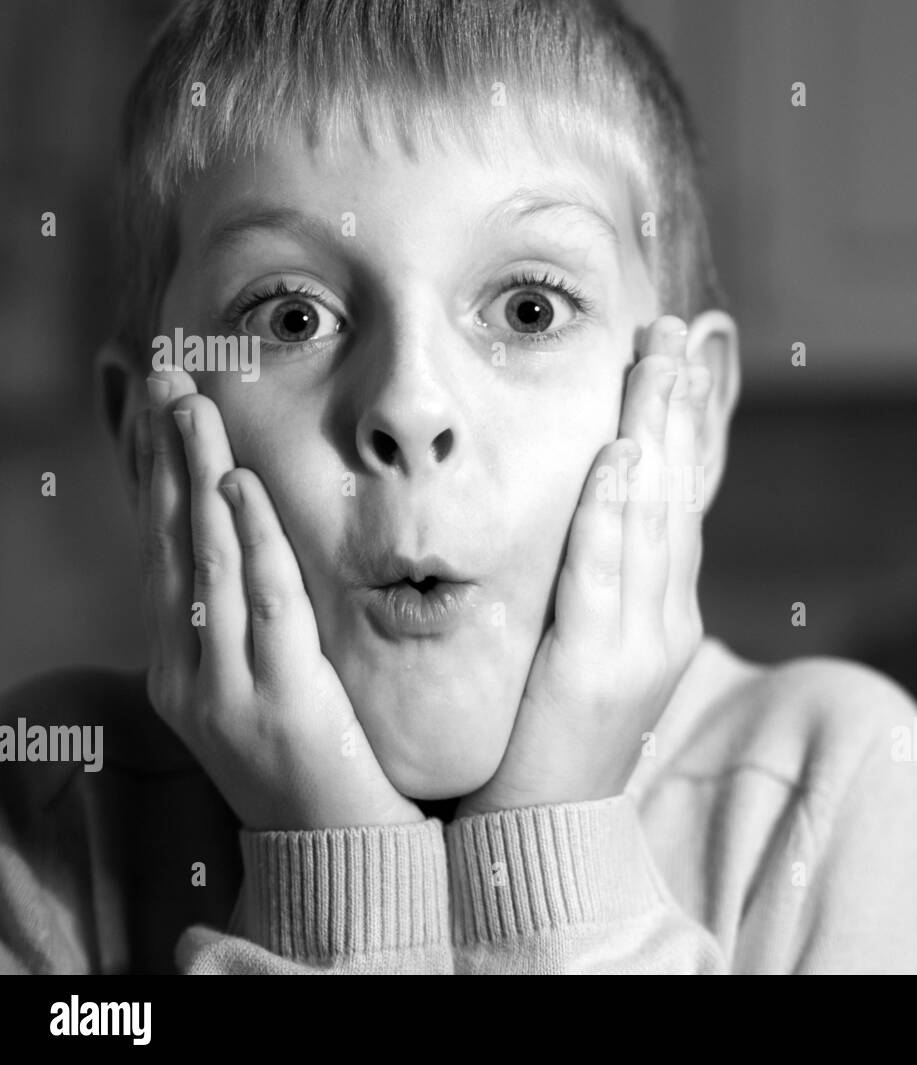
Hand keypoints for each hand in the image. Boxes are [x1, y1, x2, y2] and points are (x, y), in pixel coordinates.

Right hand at [135, 368, 422, 830]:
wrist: (332, 848)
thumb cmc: (310, 759)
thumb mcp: (263, 685)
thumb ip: (250, 623)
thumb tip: (250, 546)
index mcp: (181, 664)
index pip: (162, 551)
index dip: (155, 478)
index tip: (154, 411)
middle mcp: (186, 671)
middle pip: (169, 544)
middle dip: (164, 458)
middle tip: (164, 379)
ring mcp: (224, 688)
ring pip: (203, 562)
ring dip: (197, 477)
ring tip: (192, 408)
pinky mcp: (276, 700)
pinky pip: (262, 603)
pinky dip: (249, 540)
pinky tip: (240, 488)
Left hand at [456, 315, 711, 815]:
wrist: (547, 832)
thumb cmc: (552, 736)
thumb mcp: (584, 649)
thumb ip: (595, 585)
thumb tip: (590, 514)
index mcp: (660, 611)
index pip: (674, 500)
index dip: (679, 426)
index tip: (677, 358)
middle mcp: (664, 619)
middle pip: (673, 495)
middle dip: (675, 408)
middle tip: (676, 330)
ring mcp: (639, 645)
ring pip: (649, 521)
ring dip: (653, 435)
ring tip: (656, 363)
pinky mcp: (598, 670)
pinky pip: (605, 576)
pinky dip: (614, 514)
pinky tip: (620, 459)